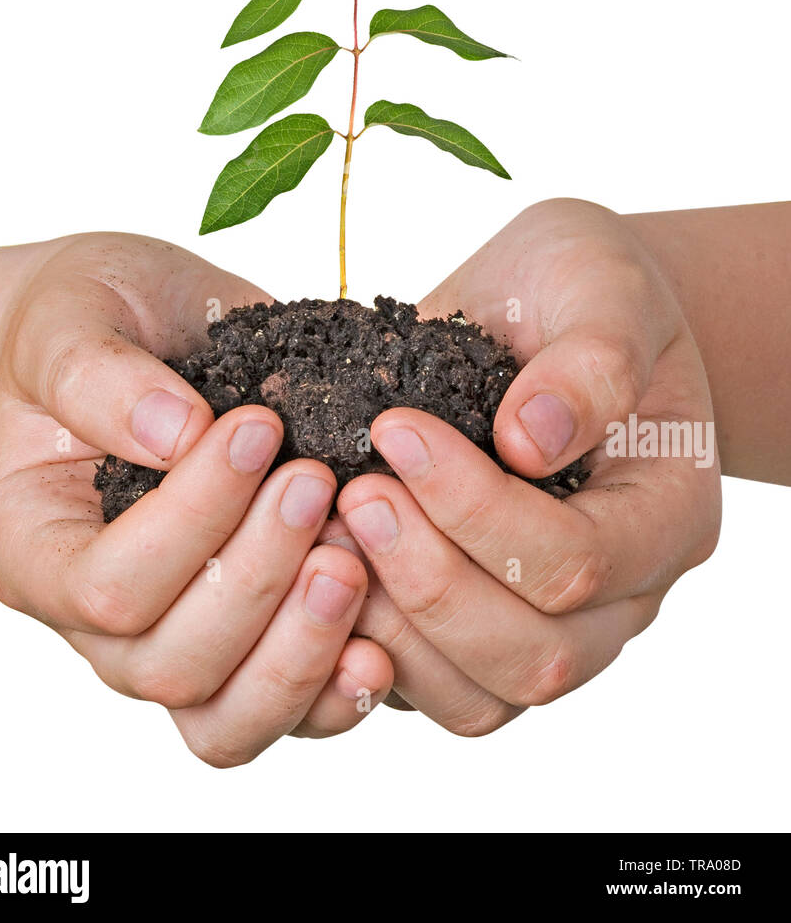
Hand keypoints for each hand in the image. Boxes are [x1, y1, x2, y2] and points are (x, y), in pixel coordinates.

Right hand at [0, 233, 391, 764]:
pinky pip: (285, 713)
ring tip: (354, 563)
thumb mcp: (73, 321)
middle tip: (317, 482)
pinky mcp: (246, 643)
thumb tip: (178, 434)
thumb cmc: (95, 322)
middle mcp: (95, 622)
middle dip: (257, 577)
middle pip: (172, 664)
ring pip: (227, 718)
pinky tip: (383, 645)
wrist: (142, 328)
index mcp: (36, 548)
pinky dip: (336, 694)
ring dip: (302, 648)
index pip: (107, 588)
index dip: (191, 520)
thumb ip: (100, 376)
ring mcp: (173, 643)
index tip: (257, 427)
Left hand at [333, 198, 720, 734]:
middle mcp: (620, 595)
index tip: (395, 429)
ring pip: (478, 698)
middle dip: (428, 579)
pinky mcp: (474, 635)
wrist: (544, 307)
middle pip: (534, 655)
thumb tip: (530, 440)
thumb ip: (590, 359)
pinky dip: (363, 649)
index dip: (478, 509)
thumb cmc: (579, 287)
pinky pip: (426, 692)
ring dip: (389, 626)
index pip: (579, 560)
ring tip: (326, 535)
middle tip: (352, 495)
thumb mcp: (598, 283)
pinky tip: (316, 572)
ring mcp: (548, 625)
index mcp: (666, 514)